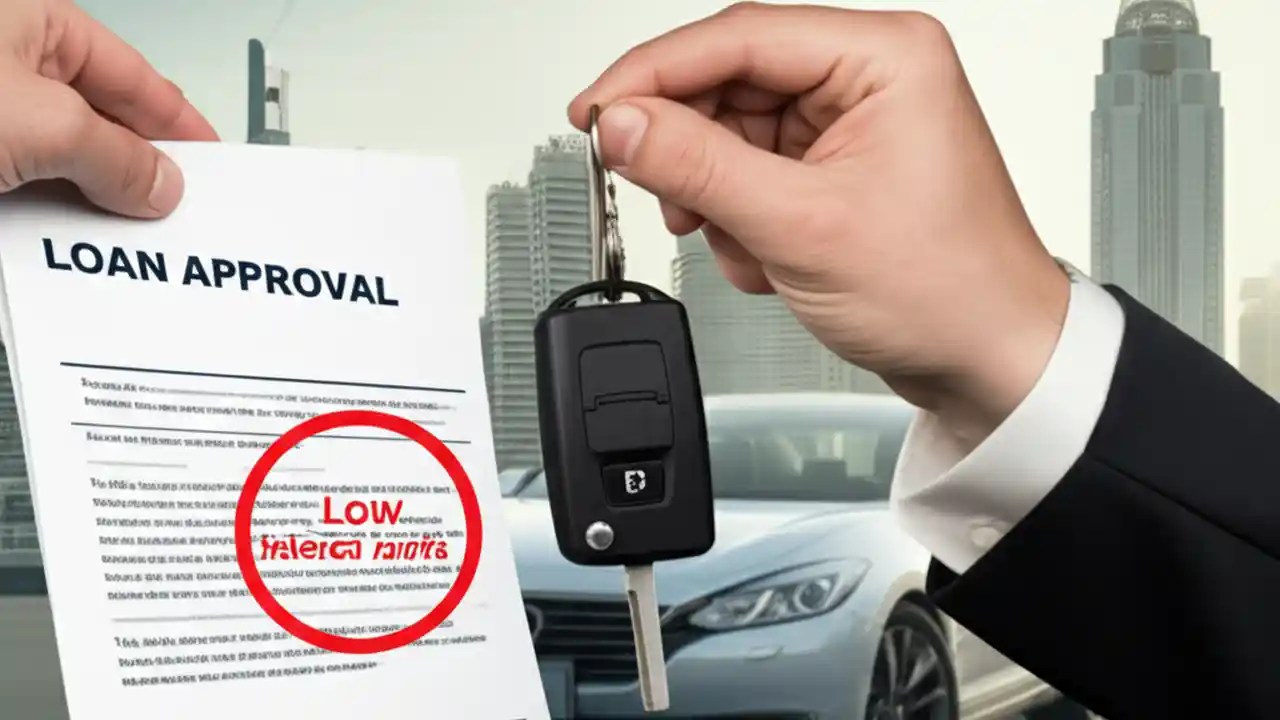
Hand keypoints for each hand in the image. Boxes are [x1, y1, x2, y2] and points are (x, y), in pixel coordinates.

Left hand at [0, 0, 216, 217]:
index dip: (180, 125)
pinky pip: (25, 186)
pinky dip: (47, 216)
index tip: (214, 165)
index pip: (135, 79)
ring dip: (90, 203)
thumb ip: (116, 156)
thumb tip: (162, 185)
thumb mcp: (43, 123)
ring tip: (121, 238)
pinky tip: (66, 240)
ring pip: (63, 162)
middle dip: (137, 170)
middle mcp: (14, 62)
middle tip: (174, 214)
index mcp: (38, 22)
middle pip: (104, 122)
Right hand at [570, 2, 1070, 441]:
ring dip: (720, 196)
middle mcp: (869, 76)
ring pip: (733, 134)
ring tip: (746, 244)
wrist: (991, 361)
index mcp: (885, 56)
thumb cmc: (948, 290)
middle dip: (692, 152)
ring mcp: (851, 123)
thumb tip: (622, 124)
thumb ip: (699, 167)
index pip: (738, 36)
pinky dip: (744, 219)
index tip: (596, 112)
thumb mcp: (802, 227)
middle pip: (729, 83)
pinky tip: (769, 257)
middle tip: (663, 194)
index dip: (653, 74)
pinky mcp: (836, 165)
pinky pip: (753, 171)